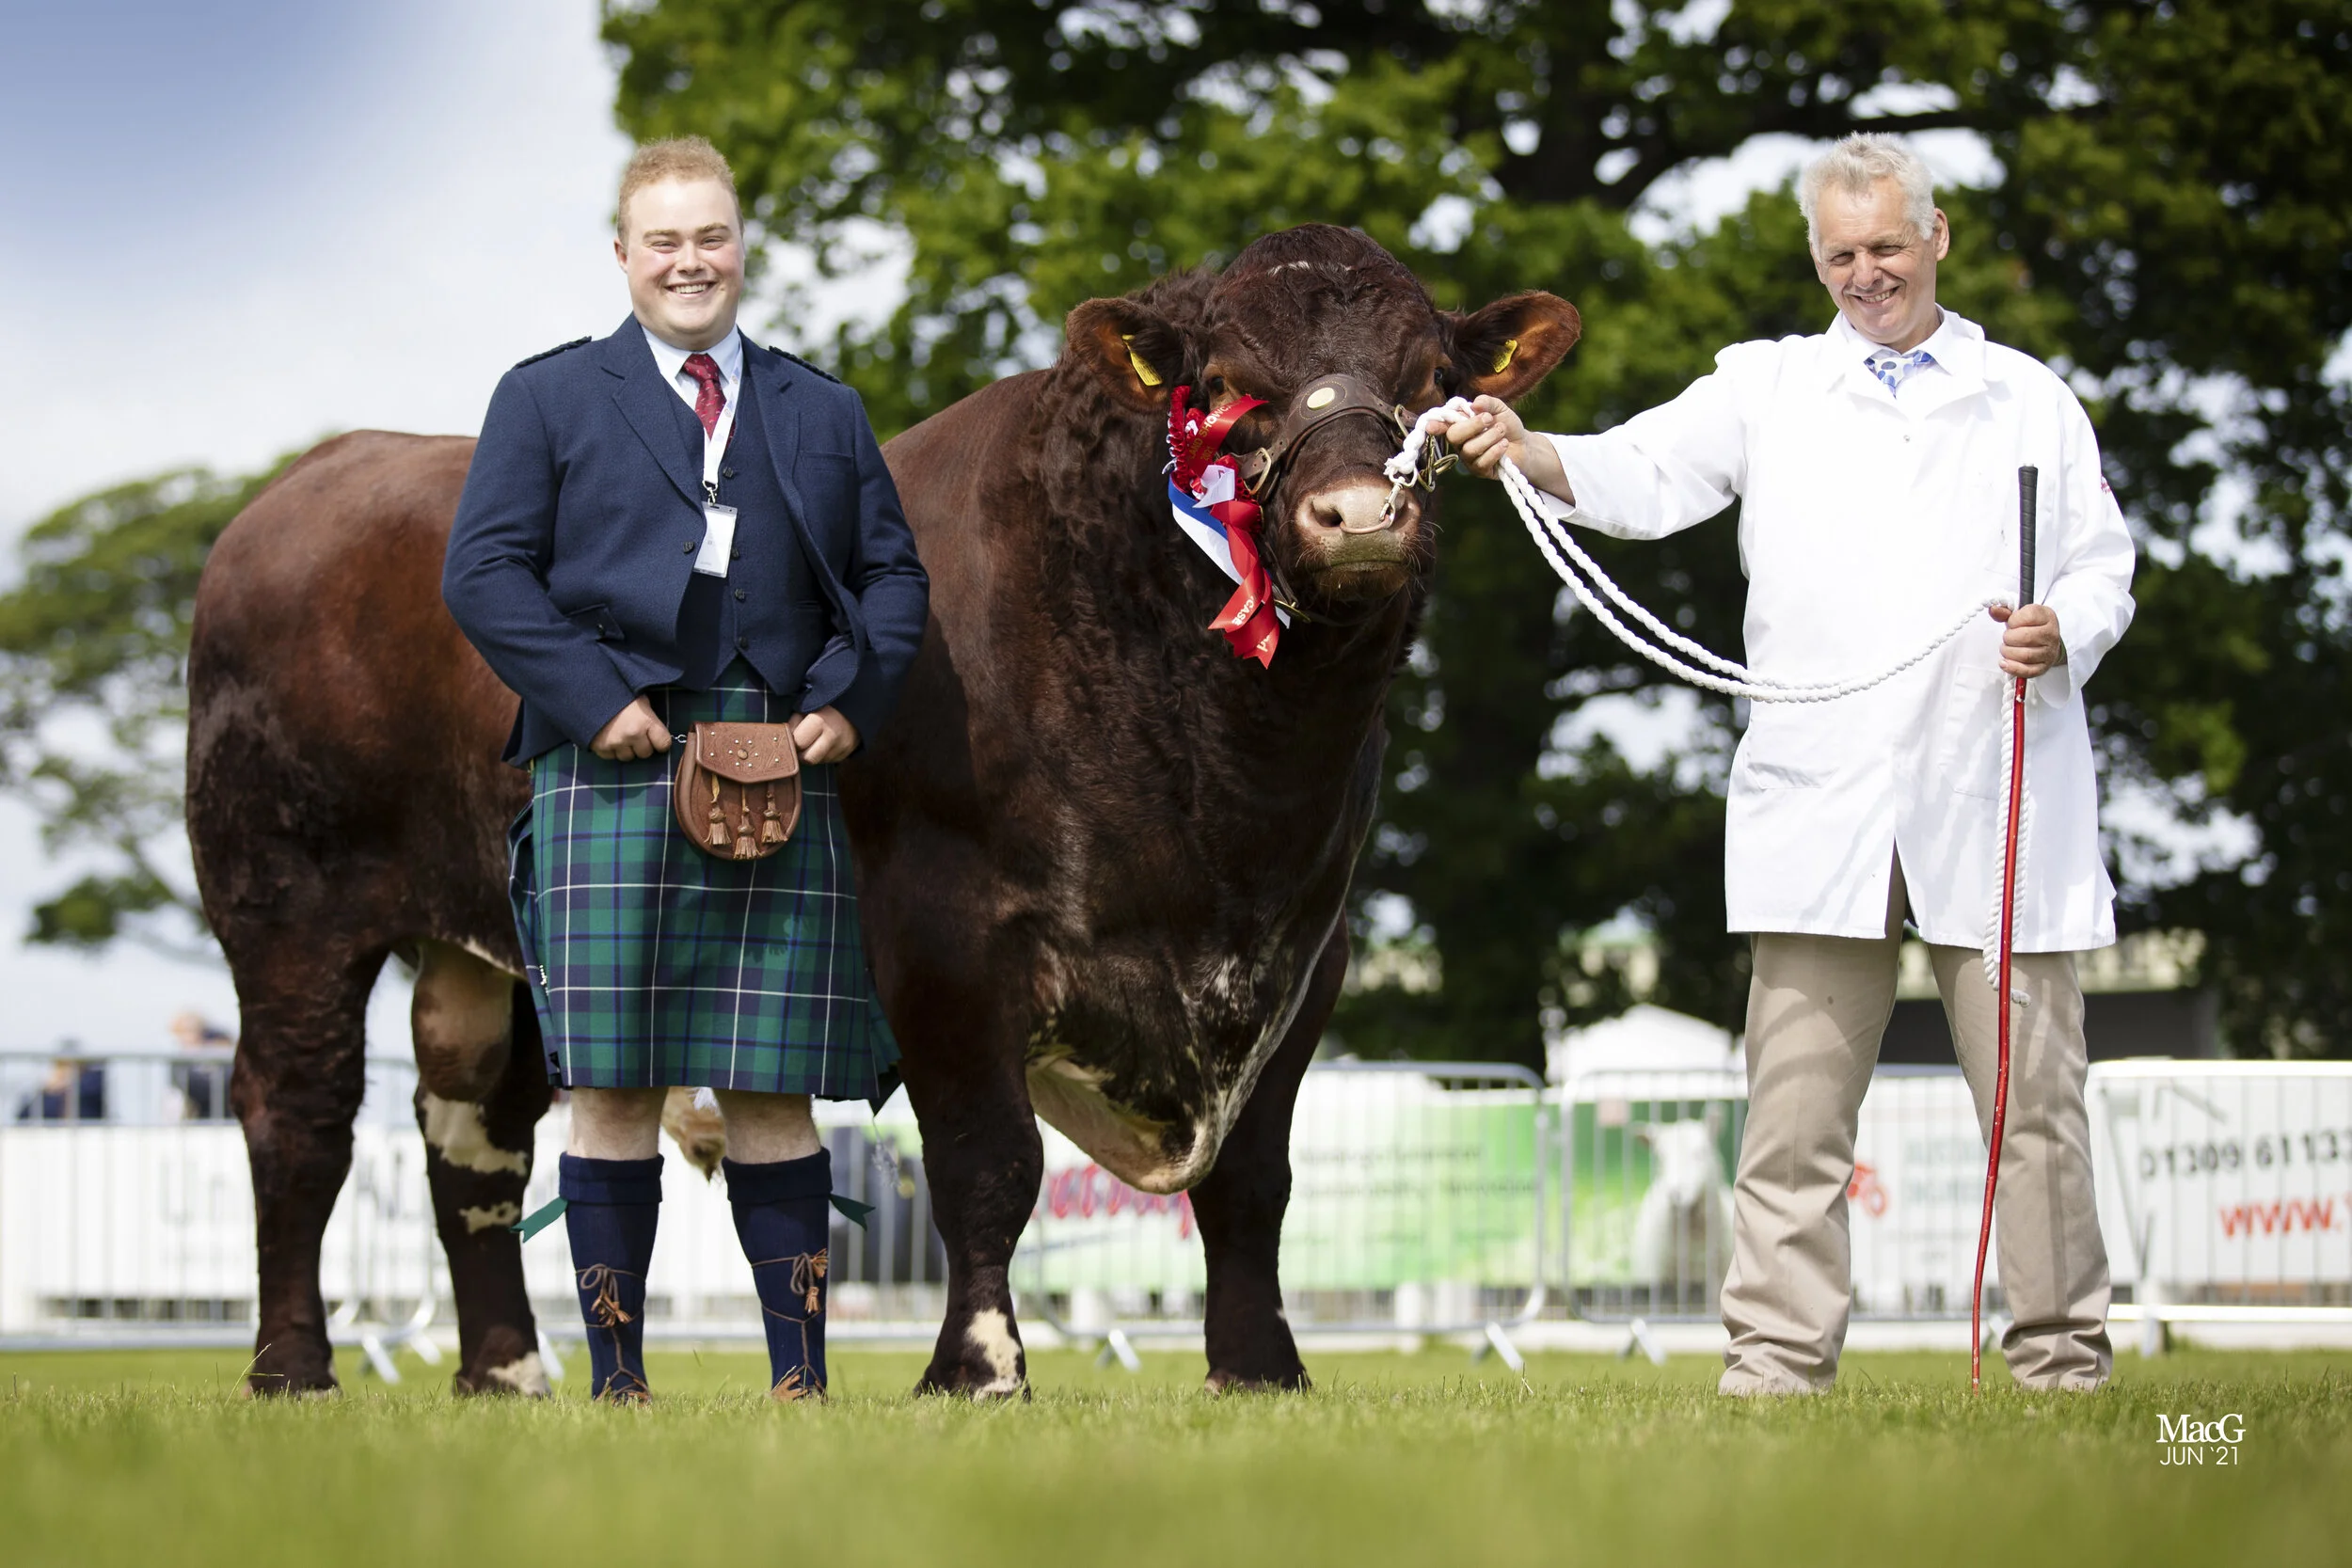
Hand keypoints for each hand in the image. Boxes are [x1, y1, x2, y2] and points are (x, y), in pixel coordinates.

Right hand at [591, 696, 671, 759]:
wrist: (589, 690)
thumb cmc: (619, 692)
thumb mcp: (640, 700)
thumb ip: (649, 717)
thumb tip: (657, 731)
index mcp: (646, 721)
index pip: (663, 744)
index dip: (660, 742)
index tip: (656, 739)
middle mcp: (632, 735)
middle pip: (645, 753)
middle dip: (642, 745)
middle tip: (635, 735)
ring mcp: (616, 742)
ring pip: (628, 757)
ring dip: (626, 749)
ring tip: (621, 735)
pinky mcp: (600, 747)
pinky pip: (611, 757)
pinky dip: (611, 750)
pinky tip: (609, 737)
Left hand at [790, 705, 860, 763]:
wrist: (857, 704)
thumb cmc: (828, 704)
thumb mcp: (808, 706)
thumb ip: (794, 722)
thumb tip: (785, 738)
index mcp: (820, 721)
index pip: (798, 743)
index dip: (792, 741)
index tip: (792, 737)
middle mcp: (832, 737)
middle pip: (808, 759)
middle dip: (801, 753)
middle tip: (801, 744)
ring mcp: (842, 747)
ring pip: (819, 761)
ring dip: (813, 754)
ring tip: (815, 740)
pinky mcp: (848, 753)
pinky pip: (829, 760)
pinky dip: (824, 754)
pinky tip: (826, 742)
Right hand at [1440, 395, 1572, 501]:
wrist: (1524, 445)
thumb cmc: (1508, 426)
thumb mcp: (1499, 408)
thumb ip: (1487, 403)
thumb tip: (1475, 404)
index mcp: (1461, 425)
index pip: (1444, 425)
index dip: (1436, 425)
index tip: (1431, 426)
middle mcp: (1461, 442)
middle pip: (1454, 436)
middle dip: (1472, 426)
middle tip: (1490, 419)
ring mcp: (1469, 458)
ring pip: (1470, 449)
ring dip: (1489, 437)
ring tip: (1502, 431)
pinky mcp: (1479, 470)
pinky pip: (1481, 461)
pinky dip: (1495, 450)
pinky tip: (1504, 444)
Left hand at [1990, 603, 2066, 679]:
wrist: (2046, 642)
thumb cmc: (2031, 627)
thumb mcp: (2021, 615)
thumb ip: (2006, 612)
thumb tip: (1993, 609)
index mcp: (2047, 616)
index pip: (2028, 617)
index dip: (2013, 621)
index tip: (2011, 624)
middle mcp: (2051, 634)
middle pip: (2025, 637)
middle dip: (2008, 638)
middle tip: (2007, 638)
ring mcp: (2049, 652)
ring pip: (2025, 655)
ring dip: (2008, 652)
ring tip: (2006, 648)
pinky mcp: (2043, 667)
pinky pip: (2027, 671)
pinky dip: (2012, 668)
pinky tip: (2004, 662)